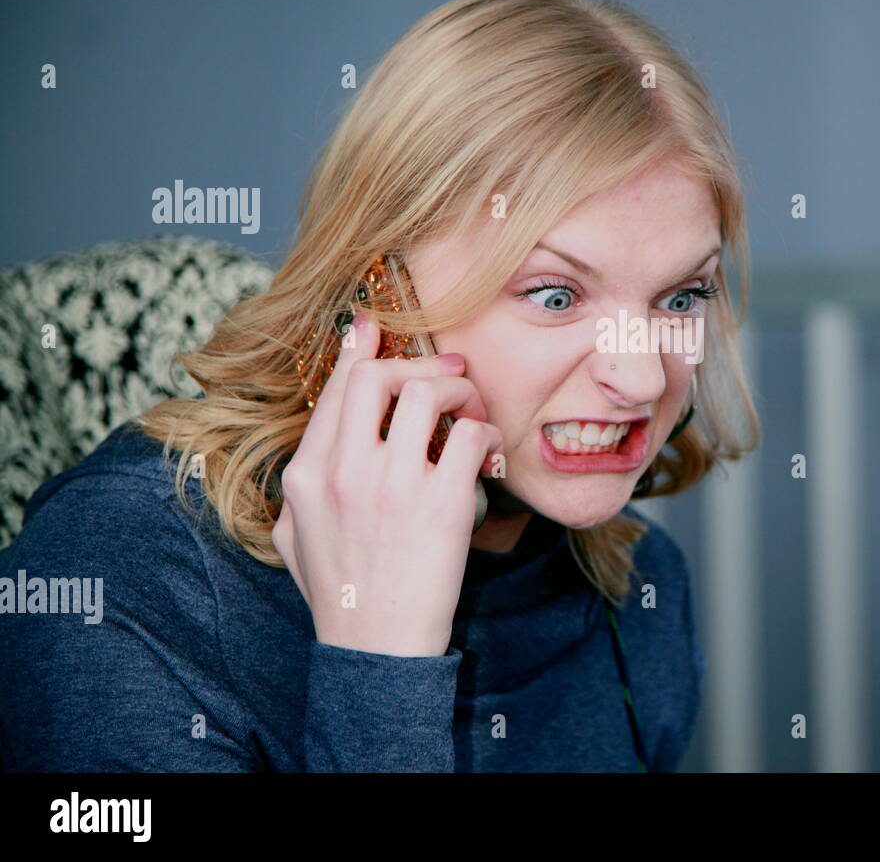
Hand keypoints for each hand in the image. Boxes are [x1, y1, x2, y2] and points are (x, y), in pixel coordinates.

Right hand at [272, 311, 502, 656]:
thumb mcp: (293, 539)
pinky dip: (487, 437)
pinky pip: (472, 438)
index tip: (376, 328)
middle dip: (419, 364)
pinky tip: (489, 455)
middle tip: (448, 372)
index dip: (360, 351)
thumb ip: (300, 490)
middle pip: (379, 377)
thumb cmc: (340, 596)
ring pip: (428, 394)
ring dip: (459, 392)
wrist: (376, 648)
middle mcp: (344, 471)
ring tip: (472, 409)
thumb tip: (316, 451)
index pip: (336, 391)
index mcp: (307, 476)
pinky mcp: (440, 503)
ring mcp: (392, 484)